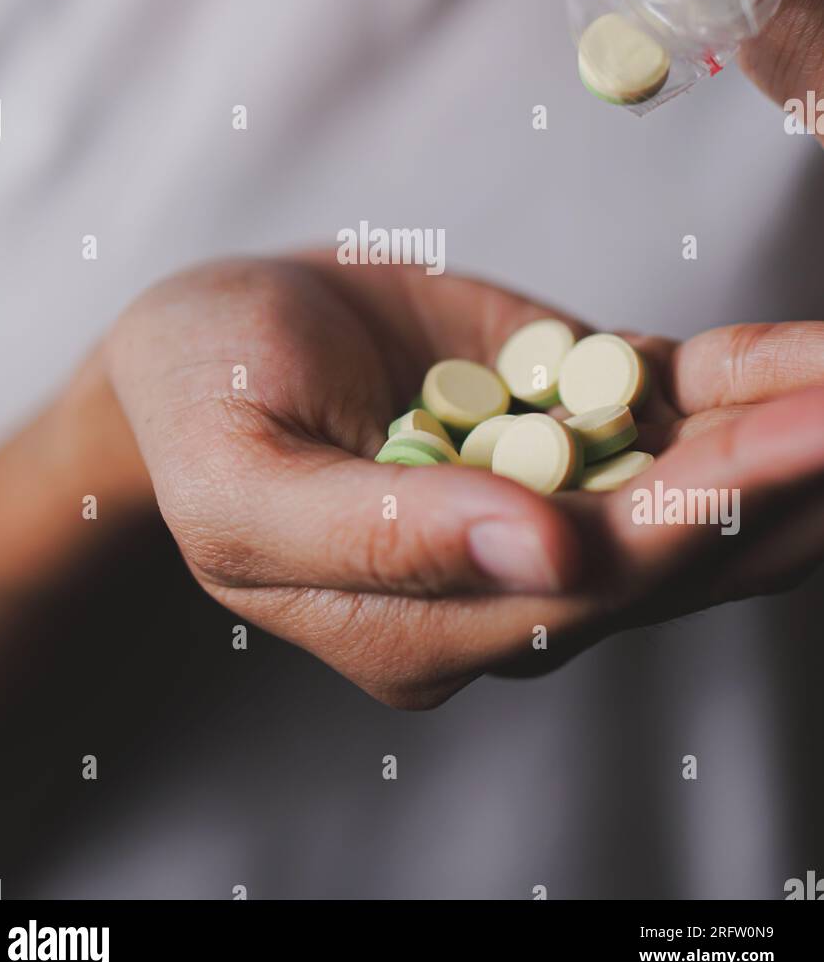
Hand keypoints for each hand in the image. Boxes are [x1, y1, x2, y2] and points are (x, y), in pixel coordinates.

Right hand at [105, 256, 823, 707]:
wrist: (206, 338)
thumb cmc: (198, 409)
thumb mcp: (242, 482)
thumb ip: (378, 536)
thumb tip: (541, 558)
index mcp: (427, 623)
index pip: (590, 587)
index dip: (697, 519)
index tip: (791, 449)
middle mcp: (510, 574)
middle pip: (676, 546)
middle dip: (778, 480)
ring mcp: (548, 488)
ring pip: (697, 480)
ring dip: (787, 433)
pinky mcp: (564, 412)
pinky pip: (672, 403)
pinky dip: (749, 378)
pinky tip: (809, 358)